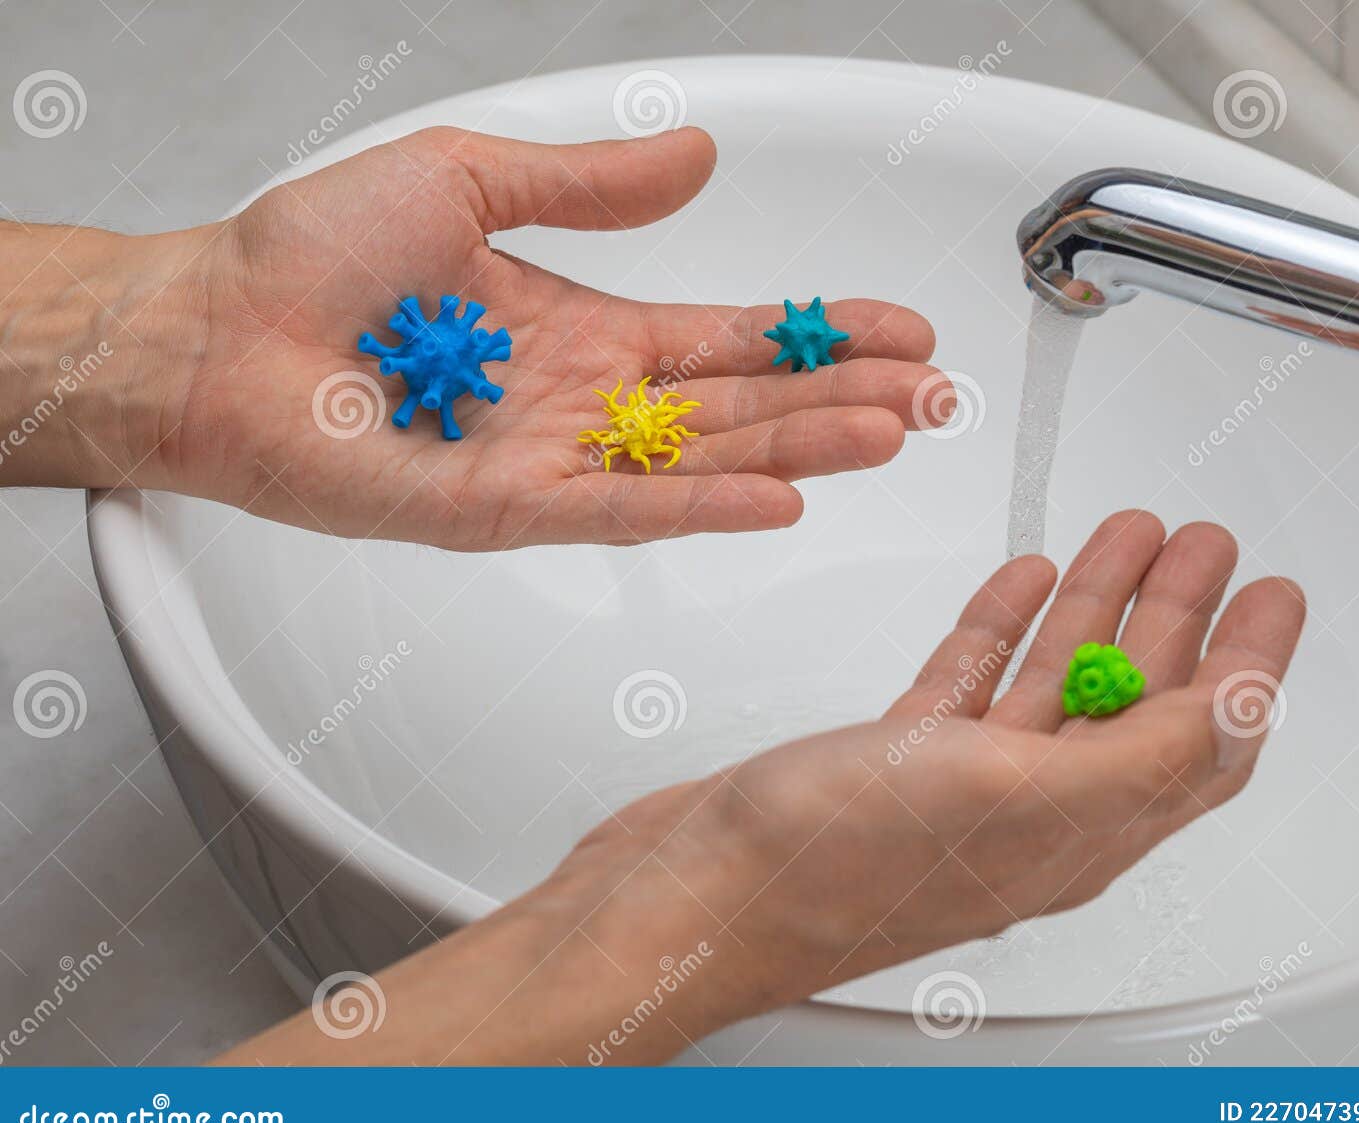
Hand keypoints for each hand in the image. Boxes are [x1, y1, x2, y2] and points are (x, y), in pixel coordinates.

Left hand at [139, 127, 940, 547]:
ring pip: (700, 462)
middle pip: (741, 407)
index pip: (732, 339)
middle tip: (934, 401)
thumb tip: (699, 159)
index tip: (900, 330)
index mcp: (588, 330)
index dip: (820, 334)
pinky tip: (778, 497)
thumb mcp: (471, 180)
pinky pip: (618, 510)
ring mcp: (553, 463)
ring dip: (797, 450)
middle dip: (841, 401)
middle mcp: (586, 404)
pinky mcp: (504, 513)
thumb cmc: (315, 256)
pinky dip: (699, 506)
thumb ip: (591, 185)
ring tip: (889, 436)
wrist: (210, 327)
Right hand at [576, 510, 1305, 1037]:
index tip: (1275, 591)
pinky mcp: (896, 763)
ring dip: (1096, 605)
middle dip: (1177, 614)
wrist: (693, 893)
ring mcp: (962, 785)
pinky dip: (1004, 627)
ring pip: (1054, 680)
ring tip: (1128, 536)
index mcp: (1078, 830)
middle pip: (1134, 699)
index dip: (1250, 663)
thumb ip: (1139, 757)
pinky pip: (973, 682)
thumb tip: (1244, 712)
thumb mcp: (1008, 799)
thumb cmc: (828, 868)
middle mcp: (1030, 811)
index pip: (1200, 742)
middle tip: (1205, 545)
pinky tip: (1019, 582)